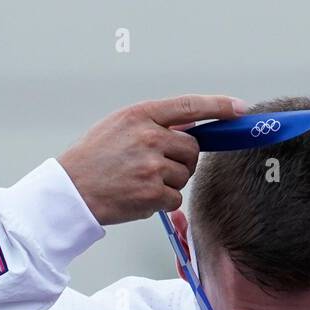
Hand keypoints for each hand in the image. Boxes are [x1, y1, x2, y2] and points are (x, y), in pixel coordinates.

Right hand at [59, 94, 247, 225]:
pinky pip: (175, 197)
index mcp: (140, 115)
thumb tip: (189, 128)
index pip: (189, 106)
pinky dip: (162, 202)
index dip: (219, 107)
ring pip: (184, 174)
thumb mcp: (118, 127)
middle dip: (183, 160)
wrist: (70, 191)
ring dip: (169, 183)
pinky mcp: (152, 192)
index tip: (239, 109)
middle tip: (157, 168)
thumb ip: (152, 124)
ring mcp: (151, 165)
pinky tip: (138, 196)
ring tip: (139, 182)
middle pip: (192, 148)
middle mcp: (148, 136)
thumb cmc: (93, 160)